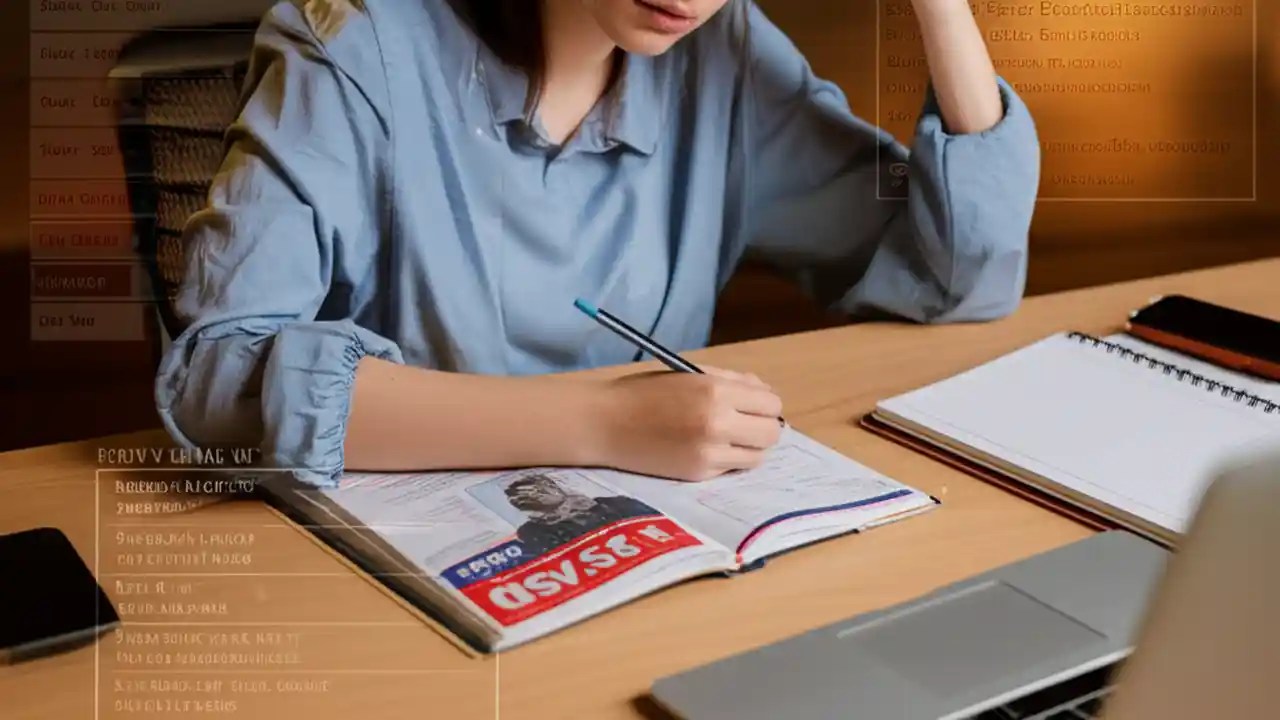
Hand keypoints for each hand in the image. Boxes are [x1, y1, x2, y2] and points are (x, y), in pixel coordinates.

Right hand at [591, 366, 784, 481]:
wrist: (605, 423)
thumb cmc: (645, 391)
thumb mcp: (690, 374)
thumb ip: (731, 380)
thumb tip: (764, 392)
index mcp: (716, 391)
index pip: (771, 404)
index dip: (764, 404)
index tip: (752, 405)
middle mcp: (718, 423)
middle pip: (771, 433)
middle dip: (763, 427)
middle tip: (745, 423)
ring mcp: (709, 452)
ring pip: (757, 457)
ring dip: (749, 447)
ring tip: (728, 438)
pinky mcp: (698, 474)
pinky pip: (732, 469)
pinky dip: (727, 460)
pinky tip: (707, 448)